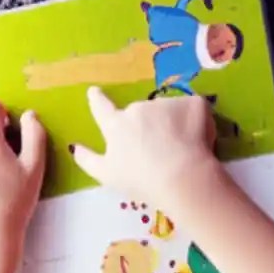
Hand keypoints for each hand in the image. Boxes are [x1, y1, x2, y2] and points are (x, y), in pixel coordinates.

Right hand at [70, 87, 217, 210]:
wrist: (182, 177)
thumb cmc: (141, 181)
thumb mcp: (107, 176)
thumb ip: (88, 159)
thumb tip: (74, 147)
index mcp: (116, 126)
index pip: (102, 108)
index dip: (97, 99)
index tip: (94, 91)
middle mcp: (137, 109)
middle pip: (143, 114)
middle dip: (151, 126)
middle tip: (162, 151)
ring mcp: (165, 103)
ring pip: (170, 112)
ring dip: (175, 125)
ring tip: (182, 151)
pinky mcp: (192, 103)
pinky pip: (194, 110)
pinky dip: (197, 122)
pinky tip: (199, 141)